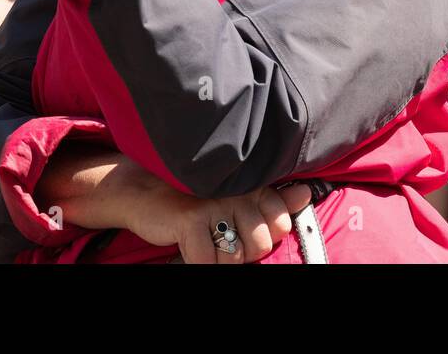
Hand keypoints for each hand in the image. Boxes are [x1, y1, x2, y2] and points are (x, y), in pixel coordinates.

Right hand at [128, 182, 312, 263]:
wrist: (142, 190)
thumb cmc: (192, 199)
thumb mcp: (235, 198)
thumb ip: (273, 200)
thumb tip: (306, 194)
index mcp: (252, 185)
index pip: (280, 223)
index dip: (262, 237)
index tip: (239, 229)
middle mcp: (237, 192)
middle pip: (260, 246)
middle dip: (239, 251)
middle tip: (217, 237)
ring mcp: (214, 204)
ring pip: (235, 258)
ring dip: (216, 258)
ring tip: (202, 240)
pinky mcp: (191, 219)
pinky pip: (207, 262)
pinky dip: (197, 261)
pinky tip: (188, 245)